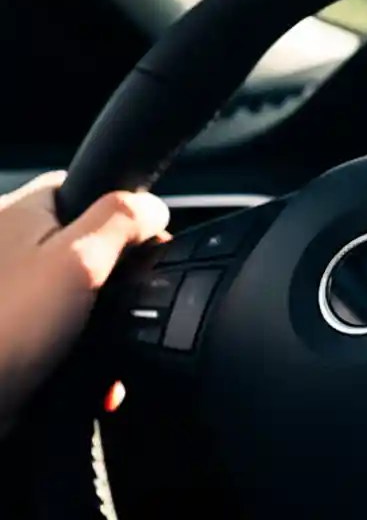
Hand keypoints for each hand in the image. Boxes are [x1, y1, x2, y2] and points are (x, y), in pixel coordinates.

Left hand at [0, 172, 168, 433]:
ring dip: (104, 324)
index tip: (144, 250)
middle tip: (127, 309)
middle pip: (88, 243)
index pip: (86, 188)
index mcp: (19, 212)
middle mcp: (8, 245)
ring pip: (78, 293)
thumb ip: (123, 220)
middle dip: (118, 282)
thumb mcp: (81, 260)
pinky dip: (83, 352)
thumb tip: (154, 208)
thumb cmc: (7, 327)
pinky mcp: (13, 331)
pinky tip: (92, 375)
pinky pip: (62, 330)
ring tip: (109, 350)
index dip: (124, 215)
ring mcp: (10, 290)